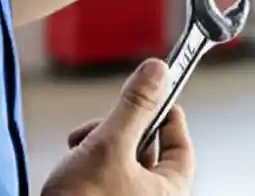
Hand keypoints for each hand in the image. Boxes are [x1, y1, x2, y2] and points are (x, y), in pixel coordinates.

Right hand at [41, 60, 194, 195]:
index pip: (181, 146)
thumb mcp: (110, 145)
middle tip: (105, 122)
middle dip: (122, 130)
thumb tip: (159, 70)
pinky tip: (72, 160)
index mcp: (171, 191)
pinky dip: (89, 163)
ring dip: (100, 145)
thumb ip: (135, 106)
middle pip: (147, 151)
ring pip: (120, 162)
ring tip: (81, 144)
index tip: (157, 94)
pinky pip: (102, 178)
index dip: (169, 117)